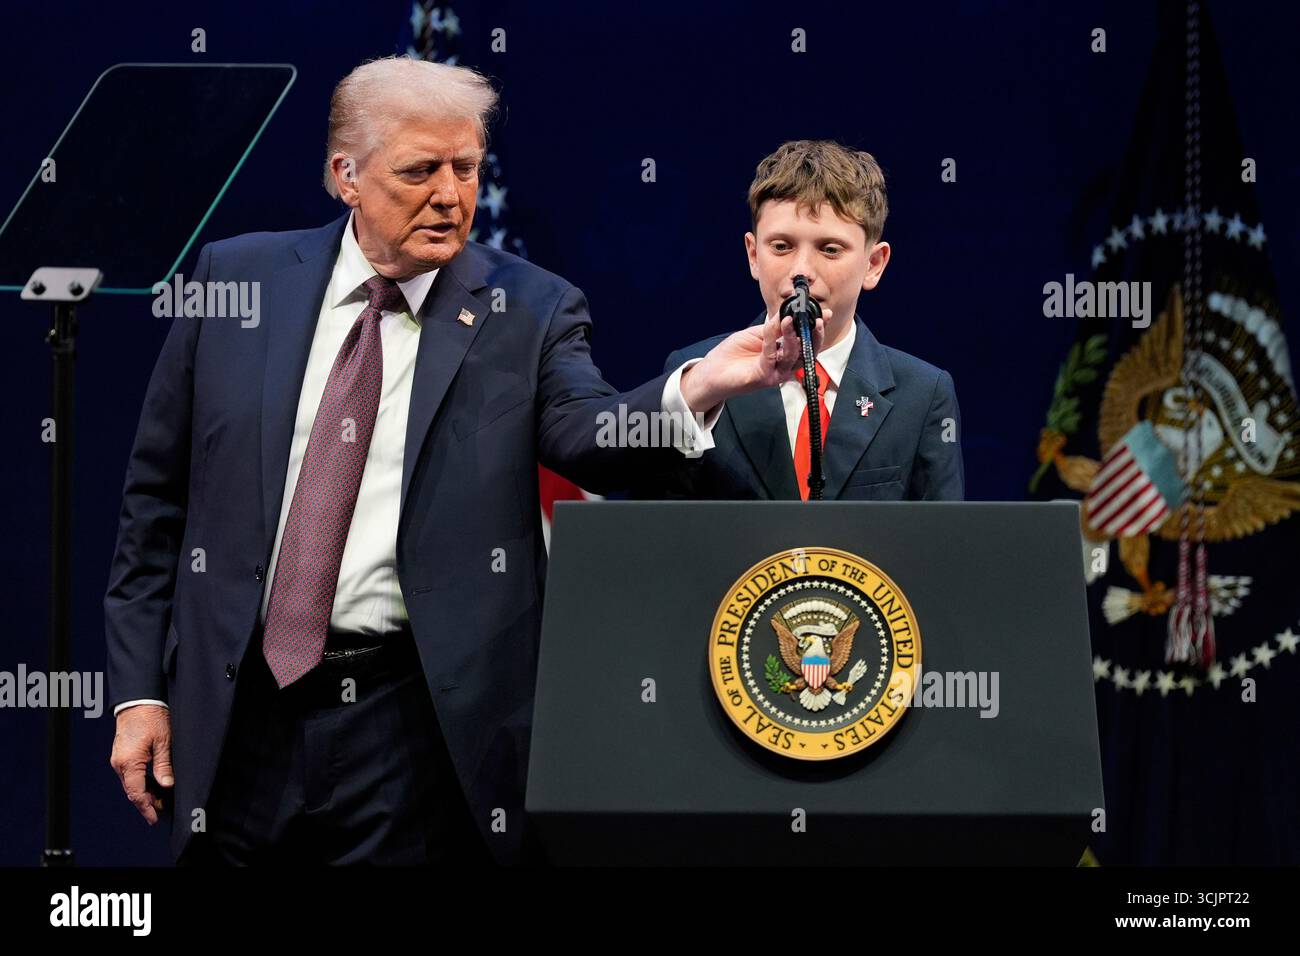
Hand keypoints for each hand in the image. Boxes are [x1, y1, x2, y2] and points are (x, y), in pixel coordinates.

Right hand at [110, 705, 172, 825]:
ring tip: (160, 801)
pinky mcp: (121, 756)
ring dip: (143, 794)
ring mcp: (119, 760)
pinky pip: (130, 775)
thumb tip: (167, 785)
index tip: (154, 818)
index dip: (146, 807)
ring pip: (130, 784)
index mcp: (129, 762)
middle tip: (161, 811)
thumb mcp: (163, 742)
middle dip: (146, 803)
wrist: (137, 702)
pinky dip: (140, 783)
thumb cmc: (151, 718)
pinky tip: (152, 786)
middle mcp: (120, 764)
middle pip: (132, 791)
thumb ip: (163, 765)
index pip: (136, 793)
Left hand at [680, 310, 827, 412]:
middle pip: (808, 352)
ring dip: (793, 336)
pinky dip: (773, 340)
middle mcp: (784, 365)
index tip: (825, 314)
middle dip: (815, 335)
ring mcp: (776, 373)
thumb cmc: (732, 355)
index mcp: (784, 354)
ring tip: (790, 320)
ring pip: (794, 356)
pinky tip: (773, 327)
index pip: (806, 341)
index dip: (816, 328)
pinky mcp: (764, 377)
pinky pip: (772, 356)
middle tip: (819, 320)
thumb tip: (787, 312)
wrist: (712, 372)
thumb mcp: (756, 334)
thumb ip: (772, 327)